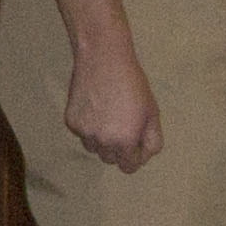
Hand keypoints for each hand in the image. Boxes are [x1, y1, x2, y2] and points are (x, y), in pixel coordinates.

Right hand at [64, 45, 162, 170]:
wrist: (102, 58)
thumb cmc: (132, 83)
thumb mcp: (152, 111)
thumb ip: (153, 139)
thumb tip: (145, 155)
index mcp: (125, 141)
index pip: (129, 167)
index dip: (135, 156)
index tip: (136, 141)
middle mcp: (103, 141)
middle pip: (110, 160)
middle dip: (119, 148)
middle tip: (123, 125)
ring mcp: (84, 133)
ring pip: (94, 148)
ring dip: (102, 139)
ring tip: (108, 115)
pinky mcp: (71, 122)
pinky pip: (82, 134)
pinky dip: (89, 126)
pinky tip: (95, 107)